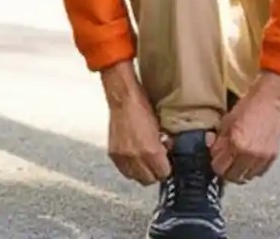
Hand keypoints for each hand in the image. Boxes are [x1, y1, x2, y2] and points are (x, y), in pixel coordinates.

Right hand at [100, 61, 170, 184]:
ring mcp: (122, 157)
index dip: (166, 169)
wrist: (122, 99)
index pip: (163, 174)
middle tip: (156, 164)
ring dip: (141, 172)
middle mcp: (136, 158)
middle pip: (148, 180)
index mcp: (151, 151)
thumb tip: (167, 153)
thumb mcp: (160, 127)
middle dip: (154, 173)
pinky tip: (133, 157)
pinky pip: (123, 170)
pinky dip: (129, 167)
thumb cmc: (143, 108)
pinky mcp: (112, 154)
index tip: (166, 164)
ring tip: (143, 161)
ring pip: (135, 177)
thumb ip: (163, 145)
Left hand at [210, 71, 279, 182]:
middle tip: (224, 162)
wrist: (271, 101)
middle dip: (225, 170)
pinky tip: (248, 161)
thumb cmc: (247, 107)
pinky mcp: (273, 157)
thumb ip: (218, 138)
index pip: (219, 167)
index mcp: (236, 144)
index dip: (215, 163)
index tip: (215, 158)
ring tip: (236, 162)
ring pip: (246, 177)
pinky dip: (251, 170)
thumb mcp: (226, 120)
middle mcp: (250, 155)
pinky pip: (259, 172)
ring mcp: (262, 158)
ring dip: (239, 172)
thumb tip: (211, 149)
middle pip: (232, 177)